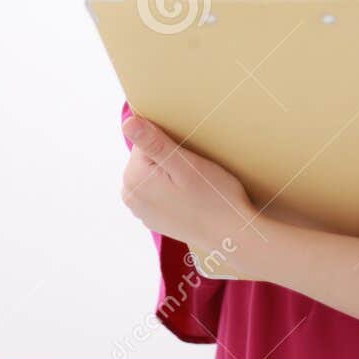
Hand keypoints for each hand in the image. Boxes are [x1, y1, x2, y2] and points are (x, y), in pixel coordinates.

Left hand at [120, 115, 256, 253]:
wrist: (231, 237)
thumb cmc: (213, 197)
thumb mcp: (185, 164)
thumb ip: (154, 143)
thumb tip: (127, 122)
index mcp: (133, 176)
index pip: (146, 138)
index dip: (171, 140)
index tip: (189, 154)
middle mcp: (130, 194)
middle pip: (147, 156)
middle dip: (169, 156)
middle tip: (194, 170)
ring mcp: (140, 209)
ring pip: (153, 173)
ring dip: (171, 172)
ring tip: (194, 184)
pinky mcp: (153, 218)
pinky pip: (158, 191)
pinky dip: (172, 188)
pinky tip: (191, 196)